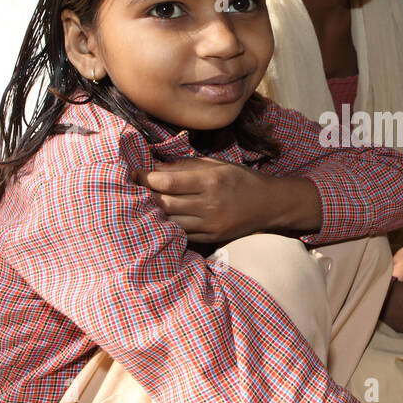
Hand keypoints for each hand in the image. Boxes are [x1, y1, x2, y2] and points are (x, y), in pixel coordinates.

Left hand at [132, 158, 315, 242]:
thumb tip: (156, 167)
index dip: (147, 178)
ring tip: (143, 205)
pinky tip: (161, 220)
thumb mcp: (218, 165)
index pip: (169, 181)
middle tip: (132, 190)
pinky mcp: (213, 237)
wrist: (270, 205)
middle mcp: (211, 203)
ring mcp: (212, 224)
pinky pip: (183, 234)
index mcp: (212, 180)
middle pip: (166, 203)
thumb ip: (187, 165)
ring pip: (171, 222)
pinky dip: (169, 227)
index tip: (134, 173)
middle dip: (146, 196)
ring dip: (154, 214)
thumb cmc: (242, 180)